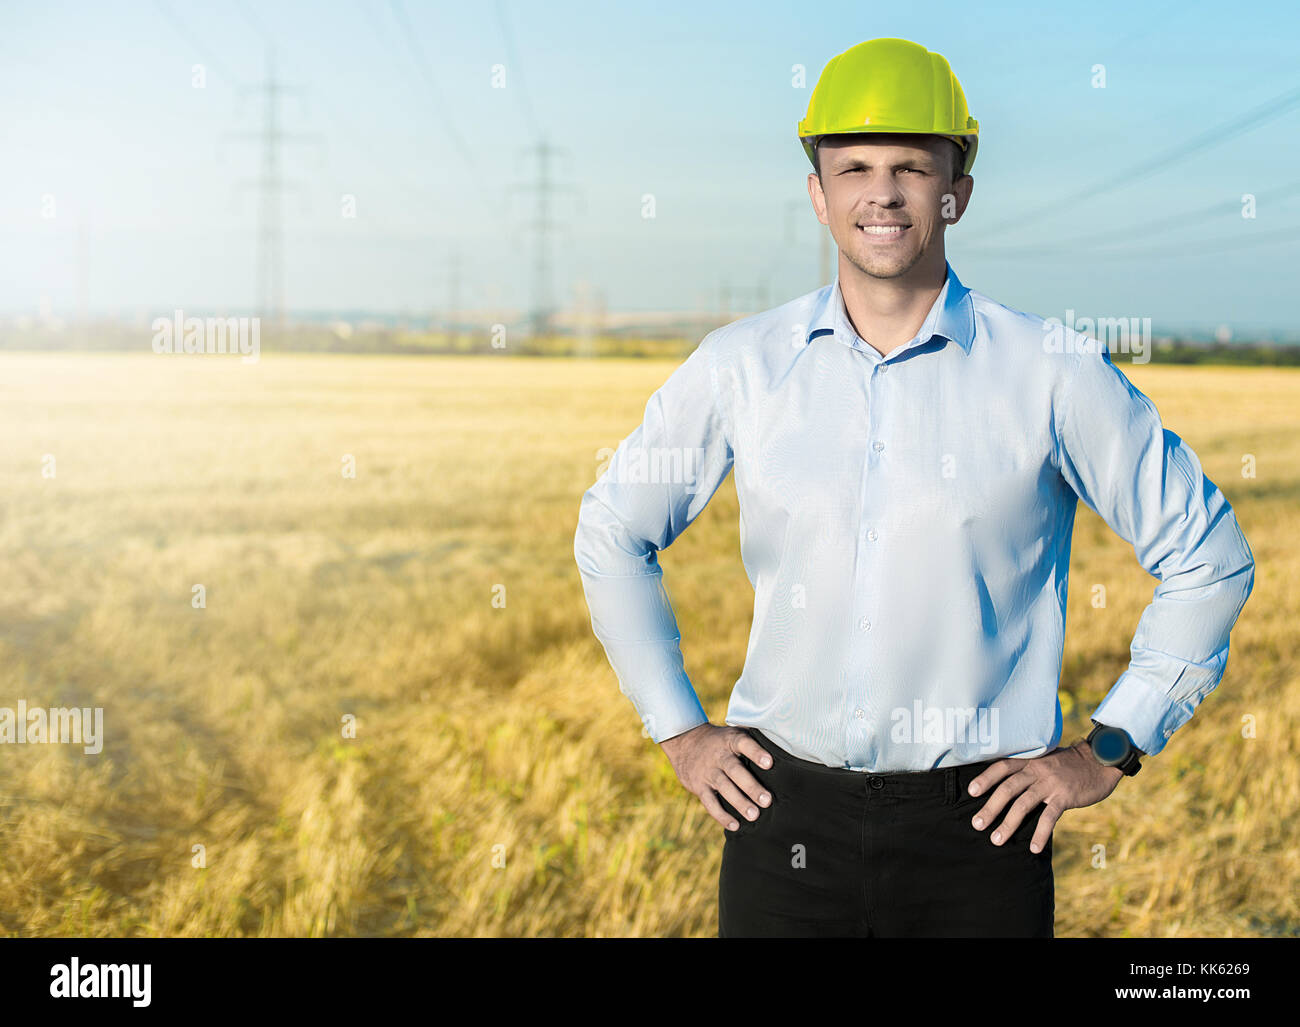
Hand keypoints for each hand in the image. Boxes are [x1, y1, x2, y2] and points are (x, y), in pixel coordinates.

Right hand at [660, 722, 773, 830]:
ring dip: (739, 803)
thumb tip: (783, 736)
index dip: (756, 753)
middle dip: (751, 786)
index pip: (744, 743)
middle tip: (767, 800)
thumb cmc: (721, 741)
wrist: (685, 742)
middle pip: (735, 771)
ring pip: (724, 788)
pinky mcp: (699, 787)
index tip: (769, 763)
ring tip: (755, 815)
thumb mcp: (734, 732)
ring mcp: (708, 772)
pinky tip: (735, 825)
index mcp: (730, 740)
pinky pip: (710, 803)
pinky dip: (721, 815)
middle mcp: (719, 756)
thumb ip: (754, 736)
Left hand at [966, 741, 1123, 852]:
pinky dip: (1040, 833)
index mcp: (1029, 760)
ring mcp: (1050, 783)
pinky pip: (1049, 817)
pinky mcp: (1065, 796)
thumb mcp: (1044, 760)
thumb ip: (1027, 769)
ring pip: (1023, 804)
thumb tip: (1004, 786)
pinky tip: (1034, 848)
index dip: (985, 778)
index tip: (970, 792)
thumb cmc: (1068, 764)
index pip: (1002, 766)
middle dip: (990, 807)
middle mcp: (1036, 769)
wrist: (1100, 761)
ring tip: (997, 840)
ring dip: (1008, 823)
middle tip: (977, 824)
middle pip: (1007, 788)